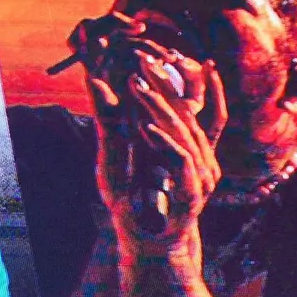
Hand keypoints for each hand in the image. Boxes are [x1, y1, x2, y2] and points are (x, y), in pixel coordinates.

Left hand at [83, 21, 225, 255]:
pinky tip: (146, 128)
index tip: (150, 51)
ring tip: (136, 86)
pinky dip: (164, 143)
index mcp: (184, 140)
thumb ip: (111, 125)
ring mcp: (201, 172)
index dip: (172, 75)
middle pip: (185, 110)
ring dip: (158, 108)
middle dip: (162, 82)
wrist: (151, 245)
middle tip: (141, 59)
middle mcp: (198, 152)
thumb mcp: (116, 159)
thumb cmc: (134, 202)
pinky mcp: (192, 193)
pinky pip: (180, 161)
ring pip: (182, 131)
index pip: (185, 100)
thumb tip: (95, 87)